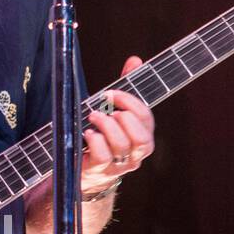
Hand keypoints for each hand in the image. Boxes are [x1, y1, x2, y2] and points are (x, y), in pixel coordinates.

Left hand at [80, 55, 154, 194]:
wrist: (87, 173)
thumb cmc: (104, 138)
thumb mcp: (115, 112)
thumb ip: (126, 88)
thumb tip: (135, 60)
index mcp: (143, 137)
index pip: (146, 119)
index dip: (130, 102)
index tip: (112, 93)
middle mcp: (135, 154)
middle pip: (141, 137)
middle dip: (124, 117)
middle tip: (106, 108)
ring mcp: (118, 165)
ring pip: (122, 146)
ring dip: (106, 126)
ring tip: (93, 116)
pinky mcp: (100, 171)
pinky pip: (103, 156)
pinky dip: (95, 141)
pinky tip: (88, 133)